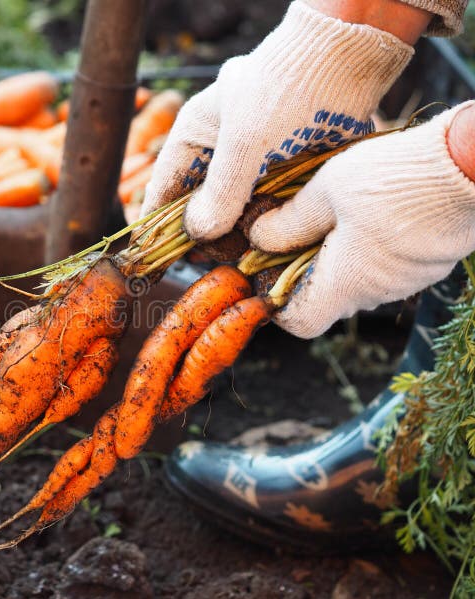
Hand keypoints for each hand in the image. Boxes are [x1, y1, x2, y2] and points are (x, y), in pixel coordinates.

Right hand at [141, 0, 412, 240]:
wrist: (350, 59)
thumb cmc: (286, 89)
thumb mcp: (246, 142)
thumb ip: (221, 191)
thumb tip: (198, 234)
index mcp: (195, 136)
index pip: (164, 188)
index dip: (157, 225)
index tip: (155, 258)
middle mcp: (220, 152)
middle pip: (200, 205)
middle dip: (205, 235)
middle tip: (212, 260)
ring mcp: (253, 163)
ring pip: (235, 211)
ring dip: (238, 235)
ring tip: (244, 256)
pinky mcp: (285, 172)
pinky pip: (268, 208)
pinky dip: (268, 227)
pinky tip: (273, 244)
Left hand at [249, 101, 474, 337]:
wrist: (474, 164)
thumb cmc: (396, 177)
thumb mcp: (328, 190)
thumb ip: (289, 221)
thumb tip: (257, 239)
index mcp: (346, 283)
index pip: (300, 322)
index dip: (277, 302)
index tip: (267, 270)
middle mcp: (376, 293)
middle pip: (326, 299)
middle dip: (303, 270)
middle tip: (294, 228)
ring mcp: (407, 281)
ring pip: (356, 282)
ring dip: (337, 256)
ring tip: (332, 212)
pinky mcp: (428, 264)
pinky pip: (384, 268)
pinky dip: (367, 249)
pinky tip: (370, 210)